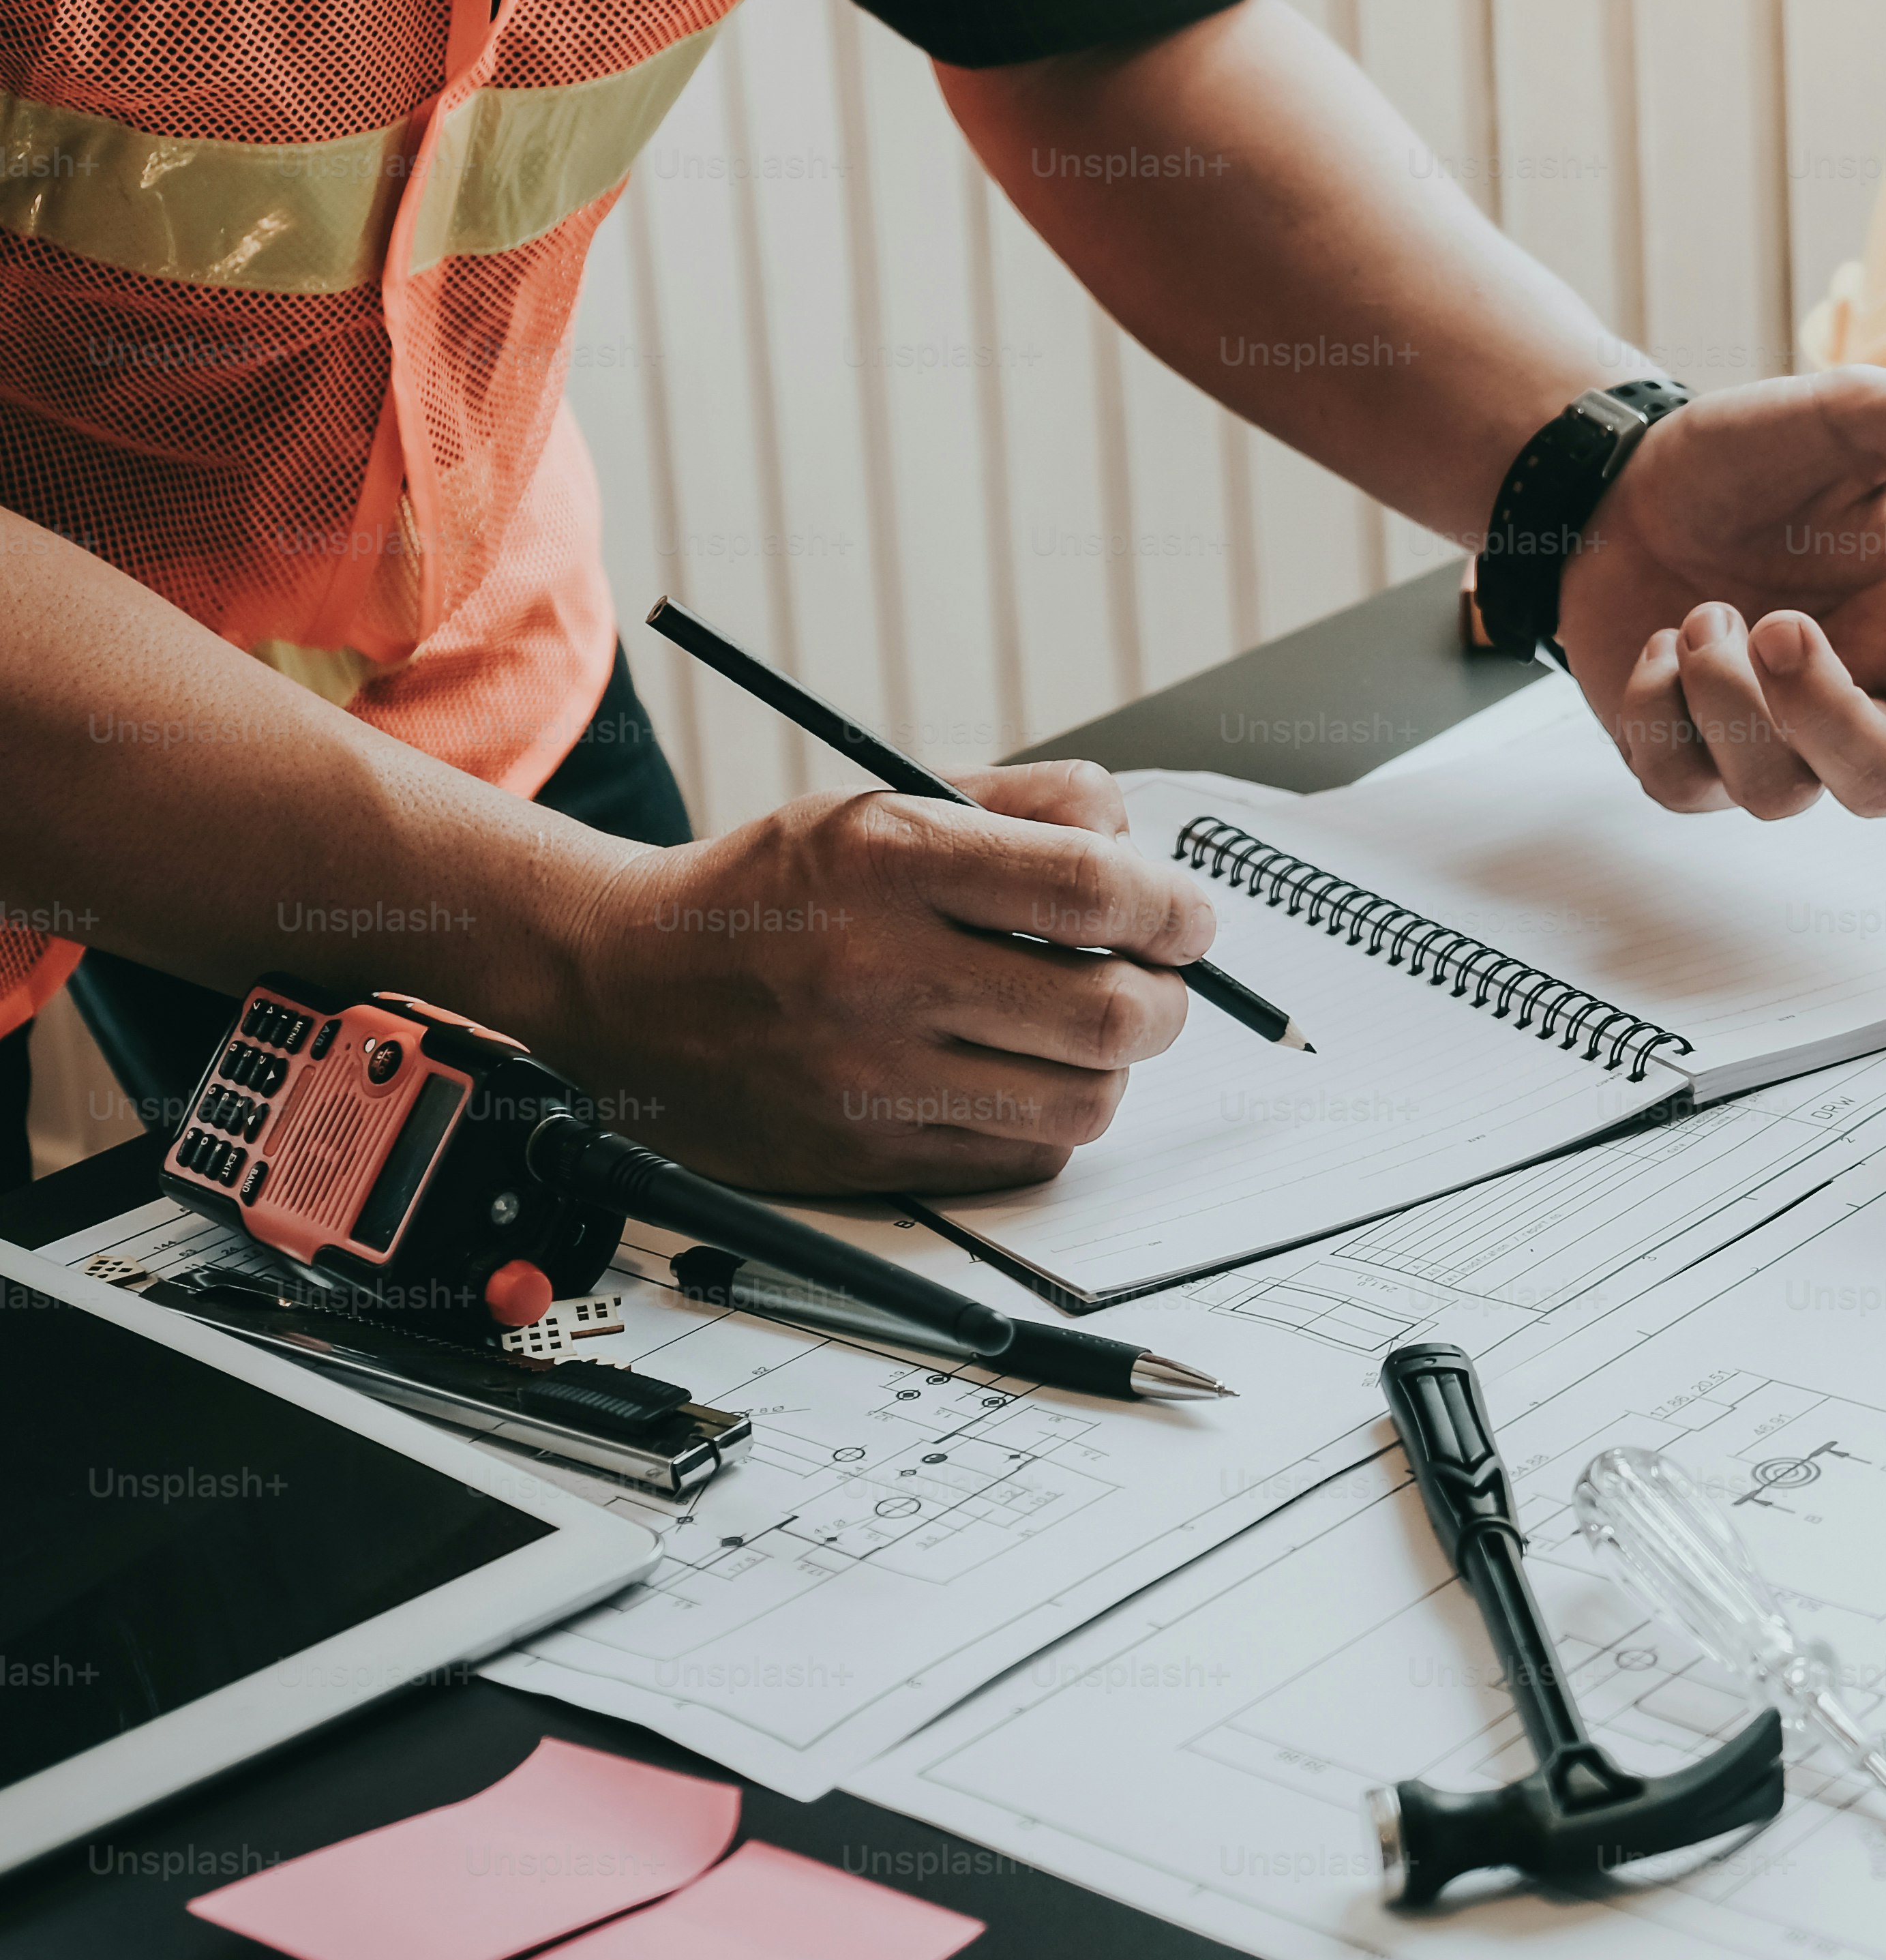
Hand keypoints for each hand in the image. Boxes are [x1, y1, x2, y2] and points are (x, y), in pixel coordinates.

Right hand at [544, 762, 1218, 1193]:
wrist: (623, 981)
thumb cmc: (777, 887)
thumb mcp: (885, 801)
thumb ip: (1029, 806)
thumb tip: (1142, 842)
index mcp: (890, 858)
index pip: (1092, 889)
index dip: (1173, 908)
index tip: (1189, 918)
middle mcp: (881, 971)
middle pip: (1109, 1013)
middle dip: (1165, 999)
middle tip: (1154, 983)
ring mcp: (871, 1076)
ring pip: (1083, 1101)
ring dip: (1113, 1067)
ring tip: (1081, 1031)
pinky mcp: (865, 1157)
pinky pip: (1023, 1158)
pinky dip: (1049, 1120)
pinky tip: (1016, 1077)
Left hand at [1558, 363, 1885, 845]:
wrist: (1620, 483)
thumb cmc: (1748, 458)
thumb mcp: (1850, 420)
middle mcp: (1857, 697)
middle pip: (1878, 782)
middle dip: (1823, 716)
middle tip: (1778, 626)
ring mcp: (1772, 741)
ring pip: (1778, 794)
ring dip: (1726, 700)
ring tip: (1699, 614)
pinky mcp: (1691, 761)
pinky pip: (1685, 785)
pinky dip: (1662, 714)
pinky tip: (1658, 647)